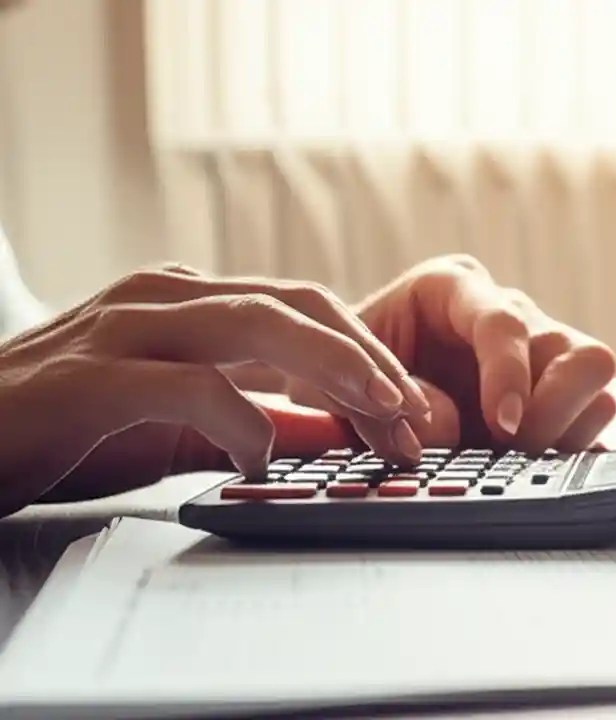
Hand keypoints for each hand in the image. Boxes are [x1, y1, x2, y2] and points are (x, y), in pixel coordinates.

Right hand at [0, 265, 428, 516]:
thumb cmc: (65, 428)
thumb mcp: (176, 425)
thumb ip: (251, 418)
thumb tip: (333, 432)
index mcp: (189, 303)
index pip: (305, 310)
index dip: (369, 355)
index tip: (412, 411)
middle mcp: (164, 298)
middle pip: (297, 304)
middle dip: (368, 357)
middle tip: (415, 415)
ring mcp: (125, 328)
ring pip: (255, 323)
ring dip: (332, 368)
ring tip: (378, 411)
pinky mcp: (90, 377)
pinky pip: (188, 385)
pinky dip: (241, 416)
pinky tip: (263, 451)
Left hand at [287, 255, 615, 454]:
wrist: (341, 386)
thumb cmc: (339, 371)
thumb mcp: (341, 381)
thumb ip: (387, 400)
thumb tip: (444, 431)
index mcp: (454, 288)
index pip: (504, 321)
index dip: (509, 374)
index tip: (502, 425)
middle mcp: (508, 312)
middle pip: (578, 350)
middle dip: (553, 408)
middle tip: (511, 446)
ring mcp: (537, 352)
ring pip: (596, 378)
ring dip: (566, 427)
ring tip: (513, 455)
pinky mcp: (553, 393)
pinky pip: (593, 416)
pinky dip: (568, 444)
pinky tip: (526, 461)